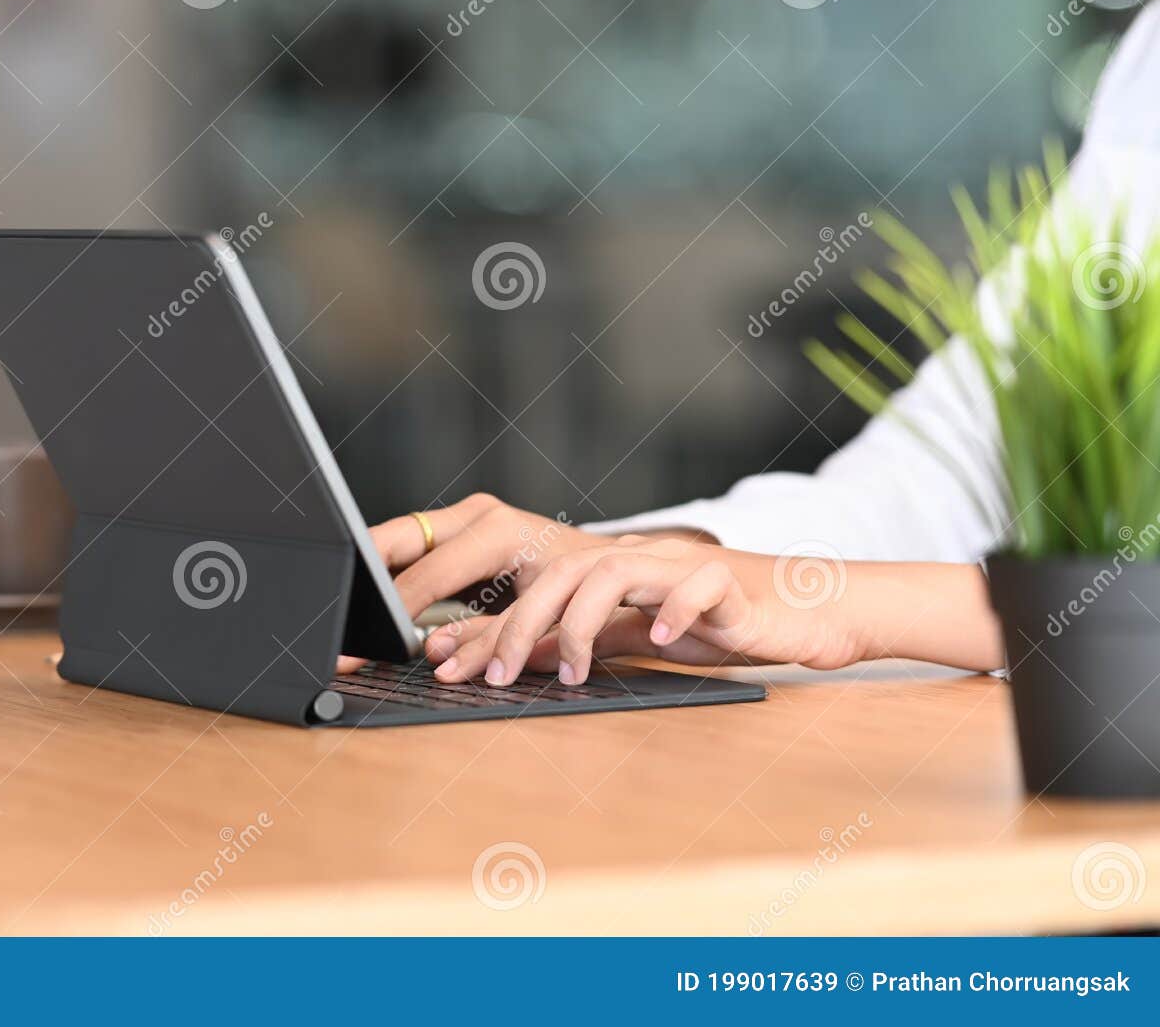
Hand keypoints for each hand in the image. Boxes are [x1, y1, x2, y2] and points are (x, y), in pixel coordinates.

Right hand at [336, 494, 614, 673]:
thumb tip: (436, 656)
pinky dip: (385, 575)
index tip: (373, 636)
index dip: (397, 606)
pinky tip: (367, 603)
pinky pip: (408, 550)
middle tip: (335, 611)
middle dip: (361, 572)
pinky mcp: (455, 534)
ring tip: (342, 611)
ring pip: (395, 540)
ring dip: (368, 573)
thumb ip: (489, 637)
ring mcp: (462, 520)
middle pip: (397, 536)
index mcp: (499, 530)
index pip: (431, 571)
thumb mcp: (543, 616)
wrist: (613, 563)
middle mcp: (476, 516)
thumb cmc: (588, 589)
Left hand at [425, 537, 864, 684]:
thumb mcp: (631, 639)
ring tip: (569, 670)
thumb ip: (573, 643)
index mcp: (607, 571)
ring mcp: (677, 568)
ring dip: (582, 622)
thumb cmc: (711, 623)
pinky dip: (672, 609)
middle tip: (495, 676)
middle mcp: (633, 560)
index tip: (441, 664)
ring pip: (613, 571)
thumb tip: (509, 659)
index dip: (484, 624)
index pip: (532, 592)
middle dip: (518, 624)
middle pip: (560, 574)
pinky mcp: (726, 583)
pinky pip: (696, 585)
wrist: (796, 611)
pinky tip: (658, 639)